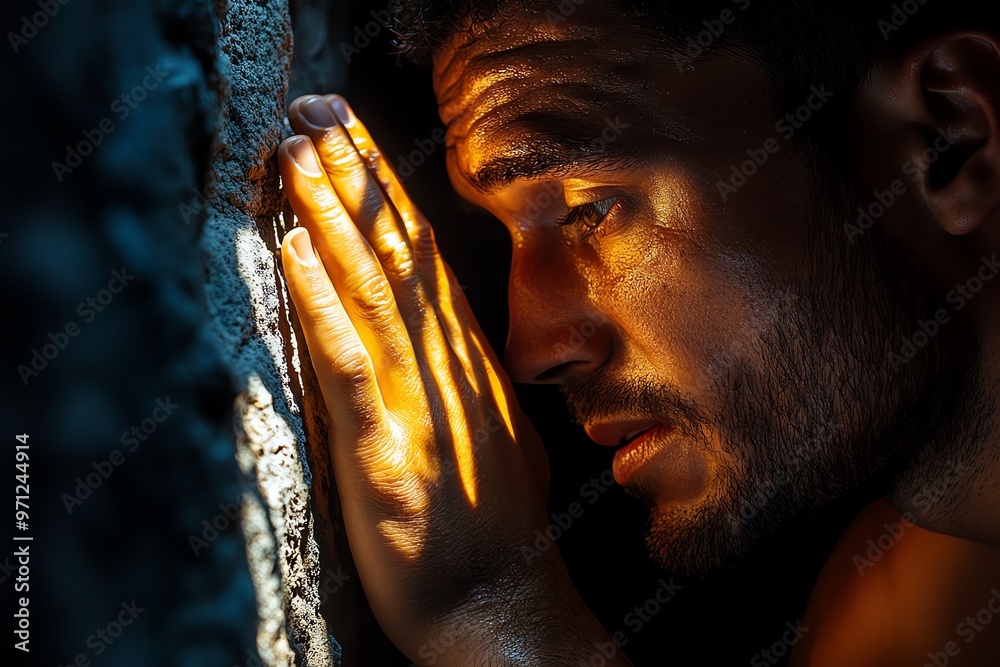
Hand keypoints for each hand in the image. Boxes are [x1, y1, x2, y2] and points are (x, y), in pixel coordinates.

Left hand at [278, 95, 624, 664]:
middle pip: (398, 256)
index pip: (425, 261)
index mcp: (469, 364)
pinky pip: (350, 362)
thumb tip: (439, 340)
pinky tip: (294, 248)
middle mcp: (448, 369)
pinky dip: (320, 301)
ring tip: (296, 154)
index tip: (355, 140)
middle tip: (317, 110)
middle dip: (354, 177)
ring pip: (373, 292)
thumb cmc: (495, 536)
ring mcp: (421, 405)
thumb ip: (464, 382)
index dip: (387, 195)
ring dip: (330, 216)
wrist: (506, 611)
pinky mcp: (389, 451)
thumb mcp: (494, 438)